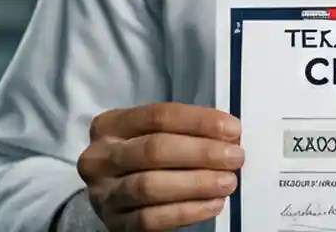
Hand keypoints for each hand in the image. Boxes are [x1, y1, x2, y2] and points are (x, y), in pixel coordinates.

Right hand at [76, 102, 243, 231]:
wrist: (118, 196)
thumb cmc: (146, 157)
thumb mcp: (156, 134)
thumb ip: (185, 131)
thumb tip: (229, 135)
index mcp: (111, 125)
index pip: (159, 116)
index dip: (199, 121)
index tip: (233, 129)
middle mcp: (100, 157)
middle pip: (155, 149)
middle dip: (202, 153)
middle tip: (235, 157)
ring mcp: (103, 192)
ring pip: (151, 186)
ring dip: (197, 184)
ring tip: (228, 182)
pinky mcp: (114, 223)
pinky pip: (151, 219)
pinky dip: (187, 211)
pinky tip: (212, 204)